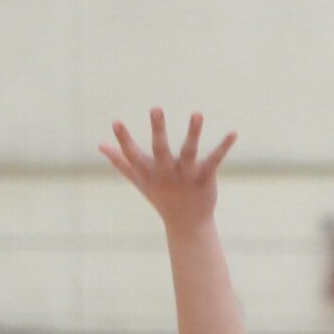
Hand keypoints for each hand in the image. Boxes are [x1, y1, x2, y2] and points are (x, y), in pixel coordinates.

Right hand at [102, 110, 235, 232]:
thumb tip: (100, 145)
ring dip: (193, 132)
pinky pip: (214, 160)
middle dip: (158, 130)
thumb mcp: (139, 180)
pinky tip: (233, 132)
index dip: (123, 140)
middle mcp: (166, 174)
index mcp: (149, 173)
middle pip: (160, 149)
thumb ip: (120, 162)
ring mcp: (185, 176)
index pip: (132, 155)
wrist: (187, 225)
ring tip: (197, 113)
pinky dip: (224, 146)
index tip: (116, 122)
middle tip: (155, 108)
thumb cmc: (161, 198)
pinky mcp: (204, 178)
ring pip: (189, 151)